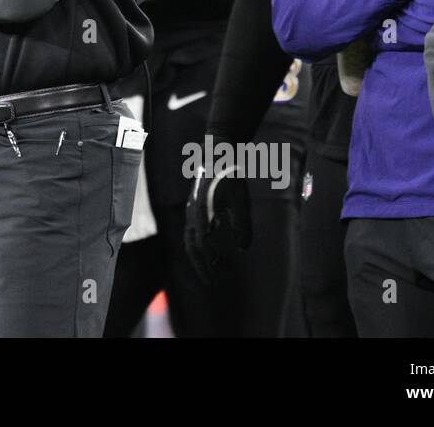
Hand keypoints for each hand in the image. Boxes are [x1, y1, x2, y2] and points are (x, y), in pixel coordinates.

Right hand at [184, 154, 251, 284]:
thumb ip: (241, 223)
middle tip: (213, 282)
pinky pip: (194, 231)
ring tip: (214, 269)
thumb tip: (243, 248)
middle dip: (201, 266)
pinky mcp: (196, 207)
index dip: (208, 264)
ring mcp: (192, 209)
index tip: (218, 277)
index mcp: (201, 212)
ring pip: (191, 239)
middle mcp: (192, 212)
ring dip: (200, 257)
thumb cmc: (231, 174)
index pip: (201, 245)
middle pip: (191, 246)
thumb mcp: (241, 198)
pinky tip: (216, 250)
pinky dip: (202, 245)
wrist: (218, 151)